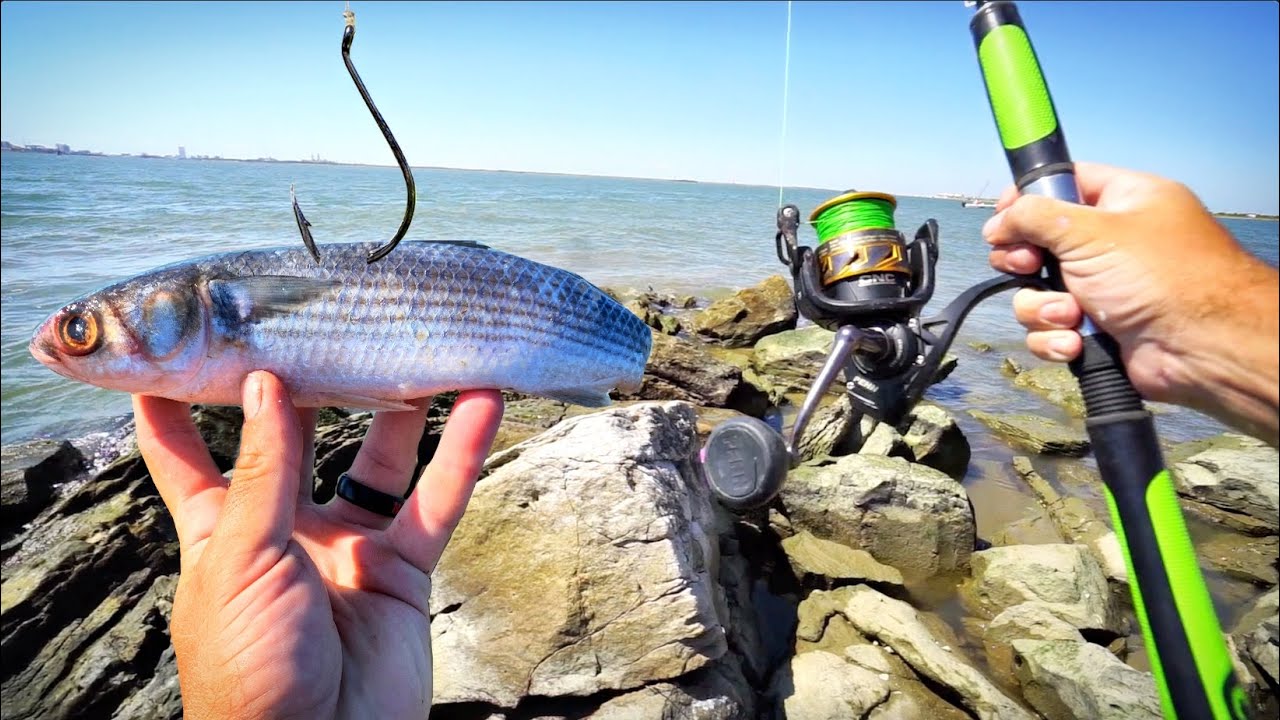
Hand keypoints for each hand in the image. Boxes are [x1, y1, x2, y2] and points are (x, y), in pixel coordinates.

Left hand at [133, 371, 502, 718]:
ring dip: (404, 407)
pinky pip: (436, 501)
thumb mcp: (237, 559)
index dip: (181, 399)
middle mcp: (283, 528)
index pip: (188, 450)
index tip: (186, 340)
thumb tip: (271, 385)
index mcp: (219, 528)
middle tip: (332, 320)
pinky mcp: (401, 569)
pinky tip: (484, 404)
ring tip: (424, 347)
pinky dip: (462, 453)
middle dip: (312, 383)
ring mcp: (346, 547)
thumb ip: (263, 472)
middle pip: (297, 438)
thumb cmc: (247, 666)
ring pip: (380, 460)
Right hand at [985, 162, 1277, 443]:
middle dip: (1024, 261)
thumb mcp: (1090, 231)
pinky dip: (1056, 338)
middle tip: (1026, 265)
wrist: (1201, 347)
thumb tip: (1000, 221)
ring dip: (1042, 306)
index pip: (1064, 184)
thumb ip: (1035, 216)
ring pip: (1037, 292)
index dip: (1026, 199)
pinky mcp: (1096, 329)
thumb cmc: (1161, 277)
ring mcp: (1103, 288)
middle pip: (1039, 242)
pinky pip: (1051, 329)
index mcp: (1124, 202)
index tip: (1002, 217)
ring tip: (1070, 315)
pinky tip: (1075, 341)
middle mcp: (1113, 243)